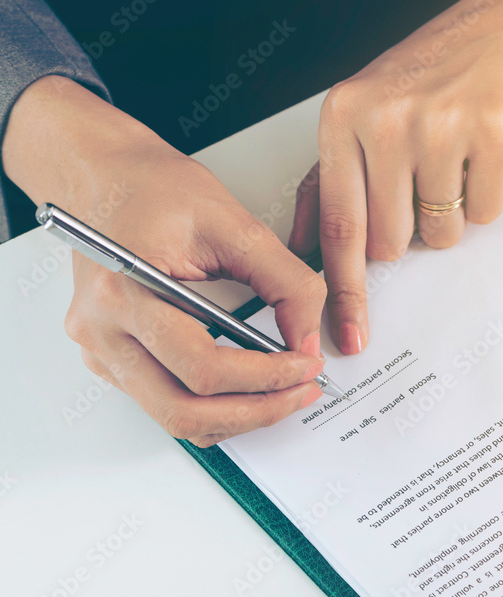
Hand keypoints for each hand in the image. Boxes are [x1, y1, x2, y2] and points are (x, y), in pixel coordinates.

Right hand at [3, 78, 326, 445]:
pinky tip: (248, 387)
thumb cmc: (154, 188)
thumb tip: (308, 338)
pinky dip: (213, 407)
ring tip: (282, 393)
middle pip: (184, 411)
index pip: (201, 367)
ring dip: (236, 417)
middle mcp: (100, 330)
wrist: (105, 177)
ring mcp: (99, 351)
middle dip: (256, 411)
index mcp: (123, 290)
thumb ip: (284, 281)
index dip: (265, 377)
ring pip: (175, 419)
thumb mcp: (232, 221)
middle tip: (301, 391)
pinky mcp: (109, 360)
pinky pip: (165, 405)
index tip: (306, 365)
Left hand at [290, 0, 502, 353]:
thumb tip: (306, 249)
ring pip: (440, 235)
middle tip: (423, 183)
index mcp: (343, 118)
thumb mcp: (367, 112)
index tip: (347, 336)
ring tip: (454, 160)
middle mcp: (384, 121)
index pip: (339, 228)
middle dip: (409, 232)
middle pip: (390, 245)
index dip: (343, 292)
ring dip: (450, 214)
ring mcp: (439, 126)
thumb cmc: (438, 70)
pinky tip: (484, 153)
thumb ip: (331, 181)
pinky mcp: (493, 133)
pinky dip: (487, 196)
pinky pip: (484, 214)